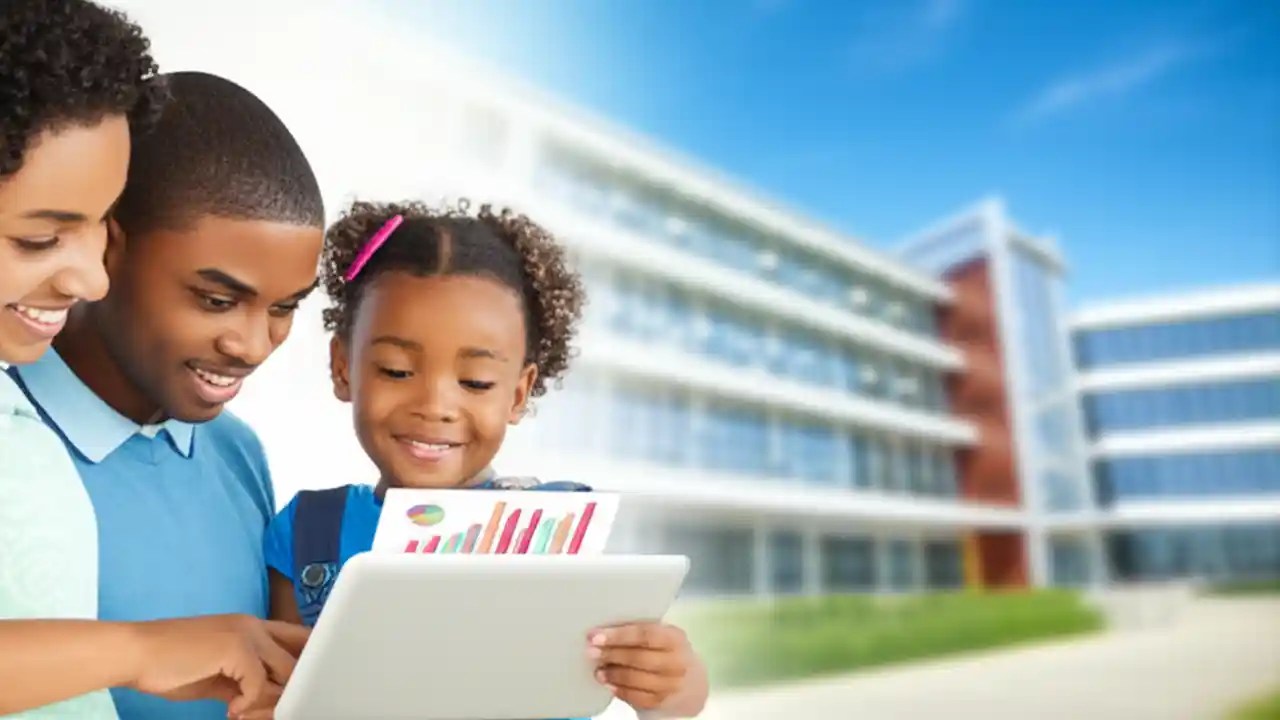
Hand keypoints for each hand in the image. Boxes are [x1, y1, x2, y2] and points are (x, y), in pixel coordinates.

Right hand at [124, 614, 309, 717]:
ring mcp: (247, 634)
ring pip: (285, 672)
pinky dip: (248, 704)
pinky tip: (230, 711)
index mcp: (250, 627)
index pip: (296, 640)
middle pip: (297, 659)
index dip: (301, 667)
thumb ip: (242, 683)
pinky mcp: (236, 648)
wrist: (135, 653)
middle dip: (287, 691)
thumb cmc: (168, 665)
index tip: (289, 694)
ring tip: (244, 713)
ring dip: (269, 701)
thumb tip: (262, 702)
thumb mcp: (216, 676)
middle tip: (261, 712)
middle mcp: (254, 626)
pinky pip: (259, 684)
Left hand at [587, 623, 691, 711]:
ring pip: (637, 679)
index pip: (645, 634)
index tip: (596, 636)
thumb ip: (638, 632)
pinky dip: (621, 691)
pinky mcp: (663, 701)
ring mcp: (671, 683)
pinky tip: (608, 685)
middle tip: (591, 652)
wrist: (690, 681)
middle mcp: (676, 661)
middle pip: (639, 657)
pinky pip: (638, 697)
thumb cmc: (665, 652)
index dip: (619, 635)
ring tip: (598, 671)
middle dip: (612, 654)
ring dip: (614, 674)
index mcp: (674, 637)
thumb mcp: (661, 636)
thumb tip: (603, 631)